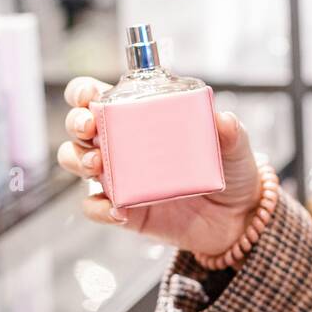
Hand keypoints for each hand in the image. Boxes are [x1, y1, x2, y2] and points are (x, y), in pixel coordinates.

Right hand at [57, 77, 263, 255]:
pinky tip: (119, 209)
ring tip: (98, 164)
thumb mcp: (234, 147)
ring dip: (78, 159)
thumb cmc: (229, 171)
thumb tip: (223, 119)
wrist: (235, 219)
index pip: (99, 96)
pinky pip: (95, 207)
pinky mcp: (123, 209)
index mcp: (142, 118)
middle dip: (76, 122)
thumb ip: (231, 132)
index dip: (84, 91)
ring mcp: (120, 177)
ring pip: (76, 162)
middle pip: (79, 127)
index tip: (90, 94)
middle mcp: (123, 144)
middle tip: (90, 128)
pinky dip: (99, 207)